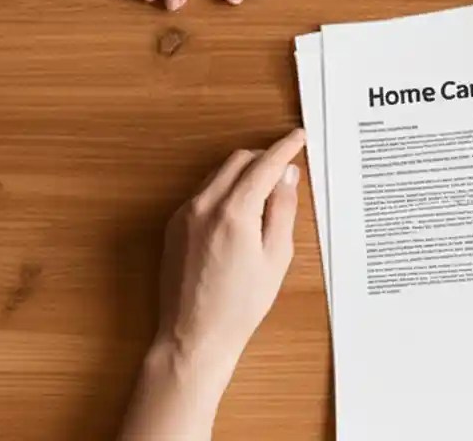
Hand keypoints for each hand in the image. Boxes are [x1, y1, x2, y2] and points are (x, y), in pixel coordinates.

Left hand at [157, 129, 306, 377]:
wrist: (193, 336)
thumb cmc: (240, 305)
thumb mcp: (276, 257)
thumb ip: (282, 210)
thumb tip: (287, 176)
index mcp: (234, 212)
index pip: (264, 165)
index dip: (285, 148)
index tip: (298, 137)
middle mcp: (204, 206)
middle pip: (238, 160)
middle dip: (263, 157)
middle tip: (285, 170)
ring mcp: (184, 215)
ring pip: (218, 175)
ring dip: (243, 173)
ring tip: (265, 196)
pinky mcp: (174, 226)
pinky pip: (203, 194)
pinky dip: (225, 191)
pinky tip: (240, 214)